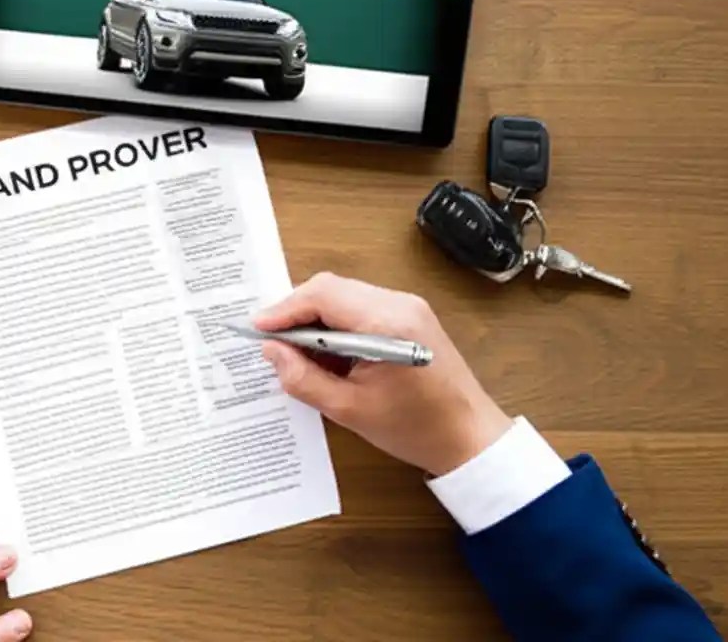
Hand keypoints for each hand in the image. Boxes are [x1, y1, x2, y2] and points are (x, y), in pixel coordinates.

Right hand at [256, 272, 511, 476]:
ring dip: (316, 318)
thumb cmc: (415, 428)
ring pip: (344, 295)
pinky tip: (328, 354)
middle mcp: (399, 304)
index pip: (322, 295)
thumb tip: (272, 351)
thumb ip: (303, 378)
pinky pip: (361, 307)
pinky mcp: (411, 316)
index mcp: (386, 323)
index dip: (284, 310)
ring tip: (299, 354)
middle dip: (296, 313)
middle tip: (273, 343)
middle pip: (331, 289)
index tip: (257, 329)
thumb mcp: (348, 410)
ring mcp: (408, 307)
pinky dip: (337, 324)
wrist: (470, 437)